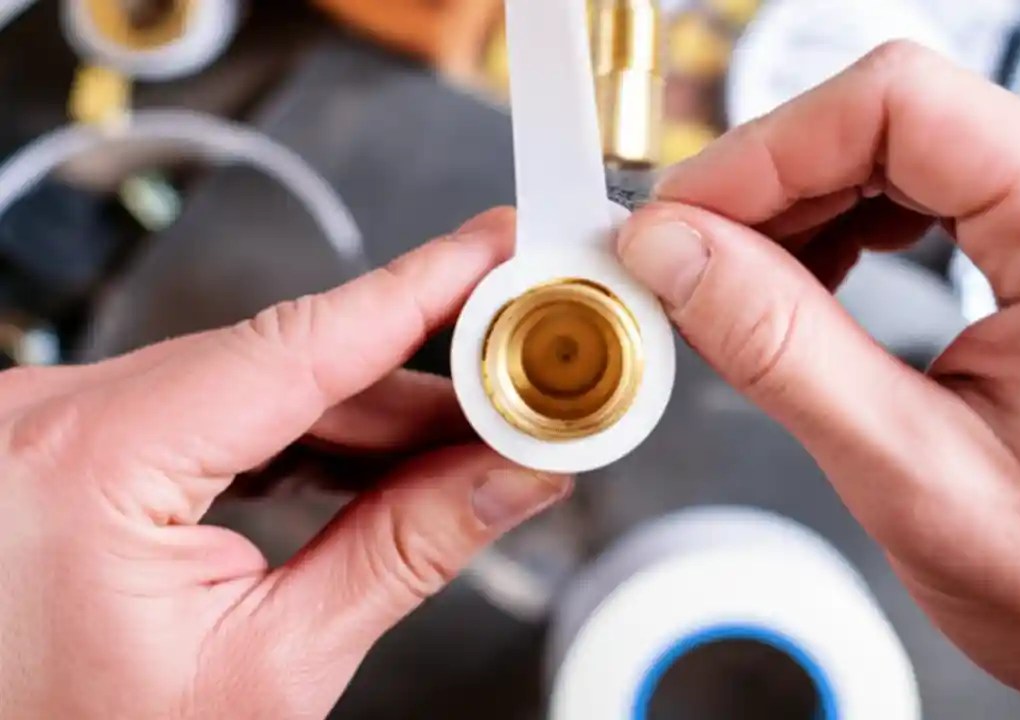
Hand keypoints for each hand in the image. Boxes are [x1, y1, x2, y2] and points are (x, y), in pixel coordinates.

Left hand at [0, 209, 570, 718]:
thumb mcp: (272, 666)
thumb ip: (404, 553)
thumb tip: (507, 477)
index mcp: (92, 462)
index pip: (299, 343)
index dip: (423, 287)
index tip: (498, 248)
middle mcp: (52, 416)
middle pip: (287, 361)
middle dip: (421, 380)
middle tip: (522, 383)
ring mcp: (56, 424)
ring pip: (256, 383)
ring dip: (371, 414)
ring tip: (474, 440)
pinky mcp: (73, 444)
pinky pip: (214, 414)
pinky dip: (304, 436)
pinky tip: (383, 461)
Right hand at [618, 42, 1019, 717]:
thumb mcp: (915, 474)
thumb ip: (780, 346)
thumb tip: (679, 255)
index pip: (899, 106)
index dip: (763, 152)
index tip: (681, 217)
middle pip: (899, 118)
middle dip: (773, 182)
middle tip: (685, 257)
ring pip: (912, 150)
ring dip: (808, 207)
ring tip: (736, 282)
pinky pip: (944, 195)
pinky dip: (857, 230)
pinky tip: (810, 284)